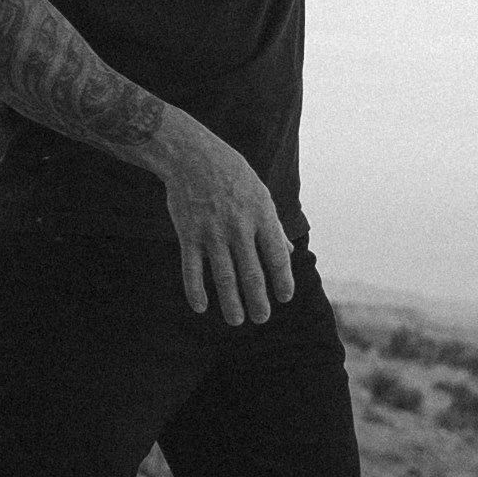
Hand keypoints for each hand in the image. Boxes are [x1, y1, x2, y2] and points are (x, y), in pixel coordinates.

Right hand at [155, 111, 296, 326]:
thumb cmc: (231, 174)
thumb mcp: (260, 193)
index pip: (277, 256)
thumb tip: (289, 252)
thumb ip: (273, 225)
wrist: (192, 156)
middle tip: (261, 319)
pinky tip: (201, 307)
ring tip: (237, 321)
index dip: (283, 280)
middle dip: (258, 300)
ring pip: (224, 276)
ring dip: (231, 302)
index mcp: (261, 215)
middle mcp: (239, 227)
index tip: (285, 298)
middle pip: (252, 273)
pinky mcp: (189, 233)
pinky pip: (192, 268)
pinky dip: (195, 290)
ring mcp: (212, 232)